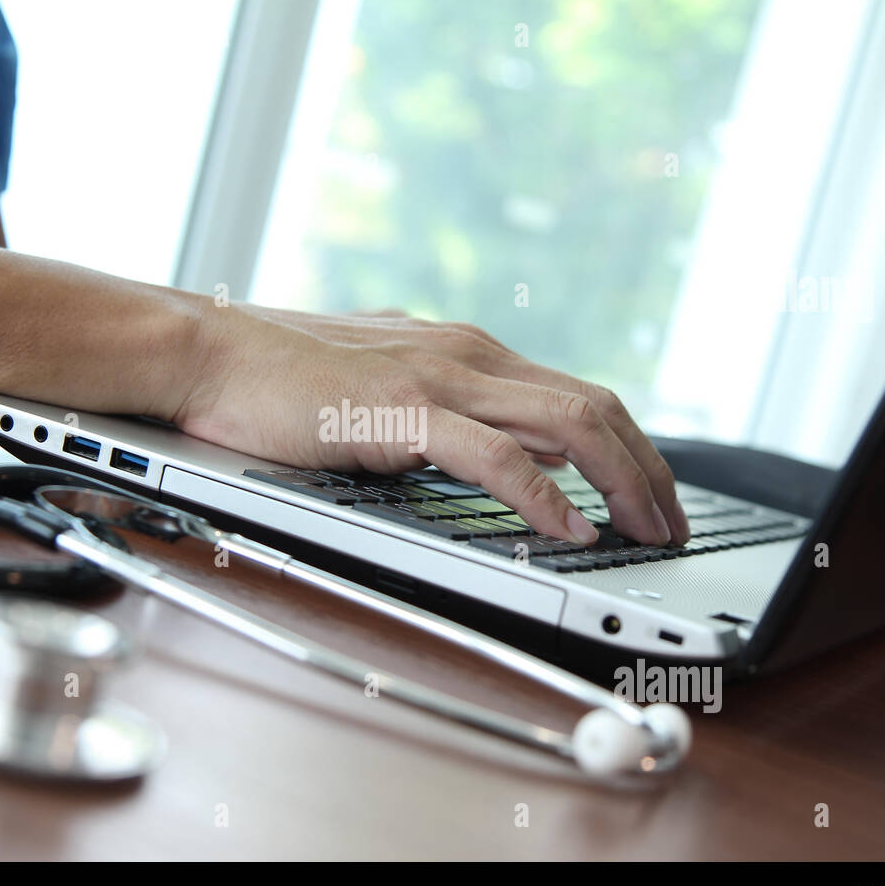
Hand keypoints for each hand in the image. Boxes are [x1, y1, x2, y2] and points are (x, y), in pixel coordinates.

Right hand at [172, 302, 687, 545]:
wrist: (211, 354)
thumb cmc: (286, 379)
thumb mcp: (390, 394)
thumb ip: (451, 415)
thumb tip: (507, 451)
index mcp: (468, 353)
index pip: (581, 398)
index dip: (634, 450)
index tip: (655, 497)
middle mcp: (468, 356)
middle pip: (596, 407)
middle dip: (649, 470)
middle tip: (673, 526)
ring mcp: (438, 378)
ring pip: (567, 424)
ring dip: (621, 481)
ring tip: (648, 532)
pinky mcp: (400, 410)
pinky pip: (494, 456)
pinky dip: (543, 496)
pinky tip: (570, 531)